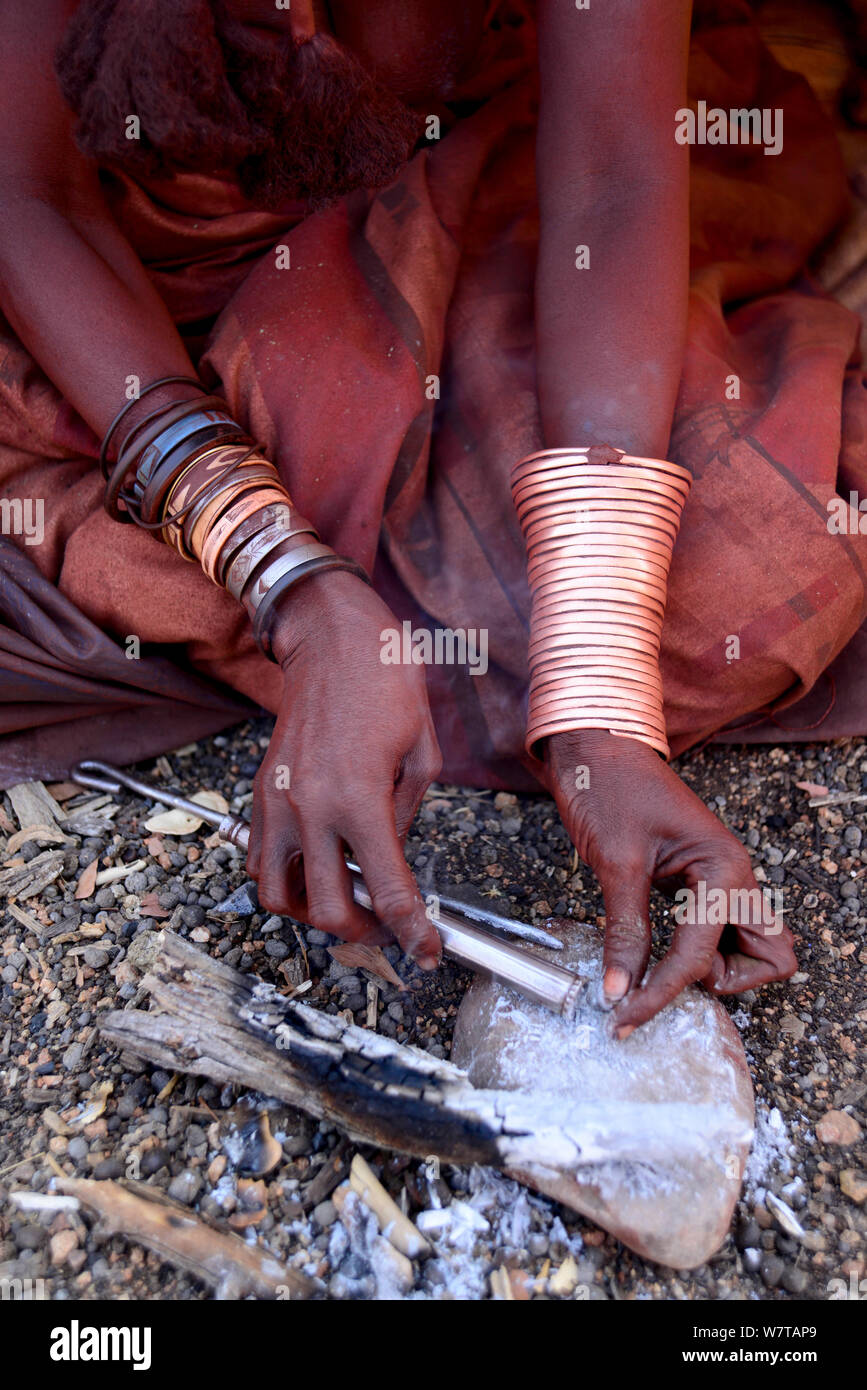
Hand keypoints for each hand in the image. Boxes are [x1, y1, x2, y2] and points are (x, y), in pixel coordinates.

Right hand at [245, 570, 442, 967]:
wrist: (333, 641)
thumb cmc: (387, 685)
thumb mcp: (423, 754)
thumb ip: (408, 817)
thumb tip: (394, 859)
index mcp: (360, 799)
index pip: (387, 892)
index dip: (411, 933)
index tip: (426, 952)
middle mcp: (311, 809)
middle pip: (325, 911)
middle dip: (362, 933)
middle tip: (388, 926)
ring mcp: (277, 803)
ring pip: (276, 896)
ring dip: (312, 913)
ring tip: (346, 901)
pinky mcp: (260, 793)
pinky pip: (260, 860)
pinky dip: (284, 880)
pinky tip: (317, 867)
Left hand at [543, 728, 796, 1032]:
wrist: (596, 745)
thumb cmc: (609, 788)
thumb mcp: (616, 863)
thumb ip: (626, 931)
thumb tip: (619, 992)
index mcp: (724, 868)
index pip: (701, 956)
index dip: (661, 992)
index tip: (622, 1017)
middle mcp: (734, 876)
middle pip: (769, 957)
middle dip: (723, 981)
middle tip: (664, 979)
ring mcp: (720, 880)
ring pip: (751, 947)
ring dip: (717, 969)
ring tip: (658, 967)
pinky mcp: (698, 882)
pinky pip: (718, 930)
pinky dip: (696, 951)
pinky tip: (652, 952)